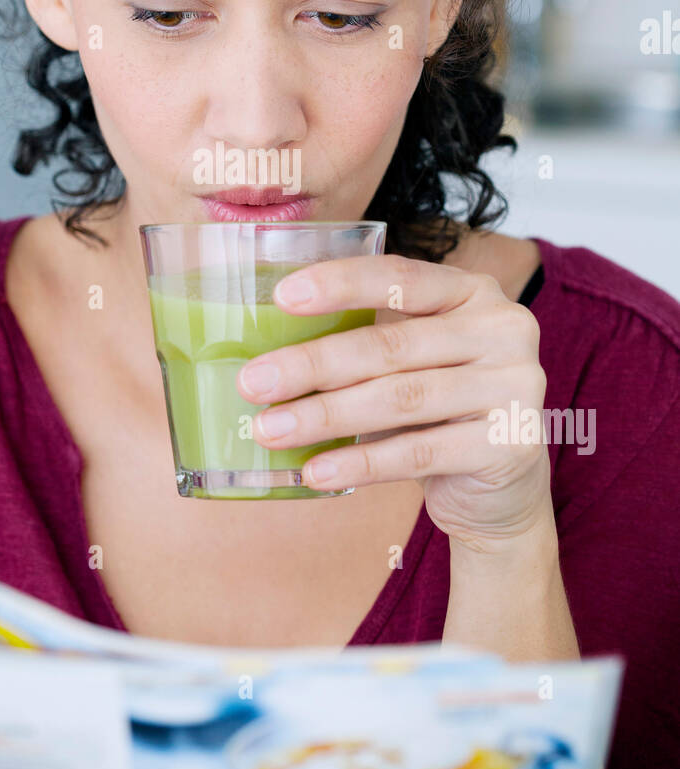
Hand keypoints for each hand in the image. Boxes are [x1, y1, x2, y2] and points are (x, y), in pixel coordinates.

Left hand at [236, 253, 551, 550]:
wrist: (501, 491)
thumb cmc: (438, 412)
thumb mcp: (412, 362)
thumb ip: (364, 342)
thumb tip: (266, 354)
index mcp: (472, 291)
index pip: (399, 277)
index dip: (340, 283)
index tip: (281, 298)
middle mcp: (503, 329)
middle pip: (391, 344)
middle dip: (313, 364)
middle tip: (253, 382)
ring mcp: (515, 387)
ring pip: (400, 398)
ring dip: (324, 416)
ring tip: (270, 430)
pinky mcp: (511, 445)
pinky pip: (419, 453)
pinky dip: (360, 463)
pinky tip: (316, 471)